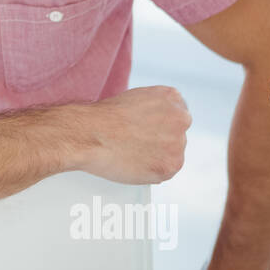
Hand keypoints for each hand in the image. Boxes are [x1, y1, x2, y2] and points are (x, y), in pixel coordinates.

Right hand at [70, 85, 191, 185]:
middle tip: (137, 145)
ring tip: (131, 153)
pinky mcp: (170, 166)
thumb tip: (155, 125)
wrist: (89, 135)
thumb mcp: (133, 98)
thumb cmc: (103, 118)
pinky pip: (164, 172)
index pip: (176, 115)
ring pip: (171, 155)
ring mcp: (178, 143)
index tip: (148, 131)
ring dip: (156, 157)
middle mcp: (181, 118)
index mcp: (171, 97)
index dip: (160, 125)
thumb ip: (153, 108)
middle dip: (160, 141)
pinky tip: (133, 163)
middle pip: (176, 135)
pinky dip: (150, 172)